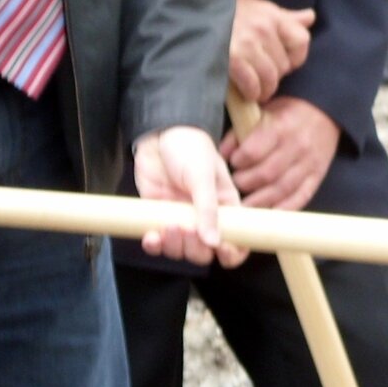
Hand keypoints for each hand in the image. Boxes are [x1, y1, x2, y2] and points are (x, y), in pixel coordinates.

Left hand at [135, 126, 247, 267]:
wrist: (157, 134)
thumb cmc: (189, 146)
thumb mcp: (203, 175)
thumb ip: (208, 209)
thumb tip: (214, 243)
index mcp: (226, 206)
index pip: (237, 240)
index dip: (232, 252)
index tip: (221, 250)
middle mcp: (205, 218)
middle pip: (205, 252)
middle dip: (195, 247)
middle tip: (186, 228)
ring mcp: (181, 219)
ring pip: (181, 251)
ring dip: (174, 246)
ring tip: (168, 225)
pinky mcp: (158, 218)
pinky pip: (159, 243)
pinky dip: (155, 246)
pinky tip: (151, 237)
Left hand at [222, 96, 339, 211]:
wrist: (325, 111)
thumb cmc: (289, 112)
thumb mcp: (264, 112)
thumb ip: (241, 131)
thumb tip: (223, 153)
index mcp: (281, 127)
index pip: (254, 151)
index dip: (239, 161)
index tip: (232, 162)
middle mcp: (297, 146)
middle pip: (266, 174)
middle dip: (246, 182)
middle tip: (235, 183)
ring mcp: (309, 164)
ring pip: (282, 190)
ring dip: (260, 201)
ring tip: (245, 204)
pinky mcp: (317, 177)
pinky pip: (300, 198)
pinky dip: (283, 210)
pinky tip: (268, 214)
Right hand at [227, 0, 315, 103]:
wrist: (195, 14)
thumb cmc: (229, 13)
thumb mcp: (258, 8)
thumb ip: (285, 17)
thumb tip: (310, 17)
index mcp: (272, 15)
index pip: (302, 41)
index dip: (295, 57)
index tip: (284, 63)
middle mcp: (262, 28)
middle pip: (284, 65)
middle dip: (275, 76)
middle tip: (263, 77)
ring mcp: (247, 43)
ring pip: (270, 78)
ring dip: (264, 90)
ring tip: (257, 90)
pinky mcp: (232, 59)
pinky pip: (252, 85)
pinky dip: (251, 93)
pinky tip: (246, 92)